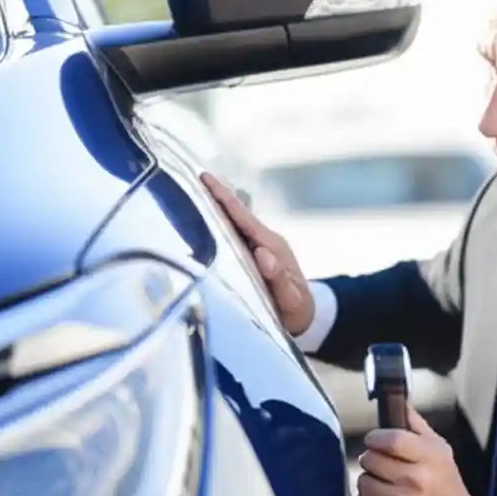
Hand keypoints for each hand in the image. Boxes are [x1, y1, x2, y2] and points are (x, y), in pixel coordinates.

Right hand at [200, 172, 314, 335]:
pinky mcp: (253, 256)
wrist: (306, 318)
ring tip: (190, 192)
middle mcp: (264, 241)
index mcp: (272, 246)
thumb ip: (279, 279)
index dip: (224, 198)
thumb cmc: (297, 312)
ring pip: (233, 223)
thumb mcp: (292, 300)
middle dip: (215, 196)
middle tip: (191, 177)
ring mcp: (258, 247)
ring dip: (214, 208)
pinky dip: (217, 223)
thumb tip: (262, 253)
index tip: (205, 178)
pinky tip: (202, 221)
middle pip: (236, 214)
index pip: (243, 218)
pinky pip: (232, 235)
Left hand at [355, 407, 487, 495]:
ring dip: (370, 481)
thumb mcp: (441, 451)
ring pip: (362, 481)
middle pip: (370, 459)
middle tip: (383, 465)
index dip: (375, 437)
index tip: (374, 440)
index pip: (389, 439)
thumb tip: (398, 402)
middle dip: (372, 459)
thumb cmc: (448, 488)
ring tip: (385, 485)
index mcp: (429, 458)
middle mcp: (415, 481)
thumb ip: (417, 426)